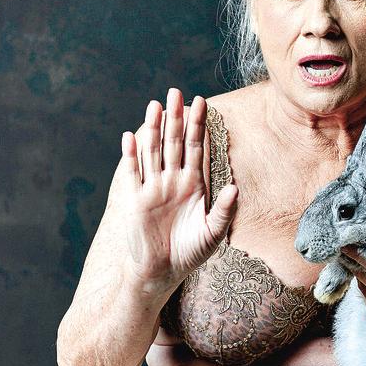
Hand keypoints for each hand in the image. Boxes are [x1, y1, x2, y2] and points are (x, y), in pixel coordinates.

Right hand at [116, 89, 238, 296]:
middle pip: (174, 142)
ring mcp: (153, 187)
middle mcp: (173, 180)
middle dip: (176, 117)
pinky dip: (131, 154)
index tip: (202, 102)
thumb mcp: (213, 234)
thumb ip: (224, 210)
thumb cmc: (189, 253)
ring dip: (153, 128)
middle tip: (176, 92)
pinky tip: (130, 136)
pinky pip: (133, 172)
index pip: (197, 147)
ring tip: (155, 105)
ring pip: (154, 151)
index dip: (199, 125)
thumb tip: (235, 187)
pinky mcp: (135, 199)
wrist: (161, 273)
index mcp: (194, 184)